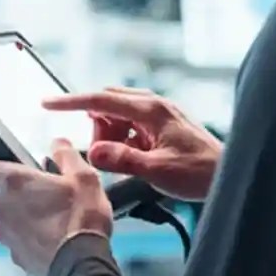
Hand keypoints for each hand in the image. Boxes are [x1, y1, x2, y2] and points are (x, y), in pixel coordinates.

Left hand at [0, 139, 112, 275]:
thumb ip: (65, 156)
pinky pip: (20, 241)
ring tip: (57, 221)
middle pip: (1, 195)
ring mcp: (6, 234)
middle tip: (47, 197)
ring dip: (27, 217)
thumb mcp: (83, 177)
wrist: (82, 266)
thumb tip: (58, 146)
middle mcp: (2, 207)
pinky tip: (55, 239)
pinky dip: (33, 239)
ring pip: (11, 219)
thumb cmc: (80, 220)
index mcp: (13, 182)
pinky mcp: (15, 255)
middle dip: (20, 194)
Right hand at [44, 87, 223, 201]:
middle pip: (106, 105)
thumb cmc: (200, 172)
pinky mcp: (160, 124)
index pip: (100, 100)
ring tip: (127, 160)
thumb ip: (122, 160)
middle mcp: (153, 105)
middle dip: (97, 127)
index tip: (47, 103)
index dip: (70, 102)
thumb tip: (93, 152)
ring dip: (111, 136)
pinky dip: (123, 140)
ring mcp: (157, 113)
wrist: (227, 175)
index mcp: (150, 110)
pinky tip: (135, 158)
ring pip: (116, 115)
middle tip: (105, 153)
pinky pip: (129, 125)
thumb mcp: (157, 170)